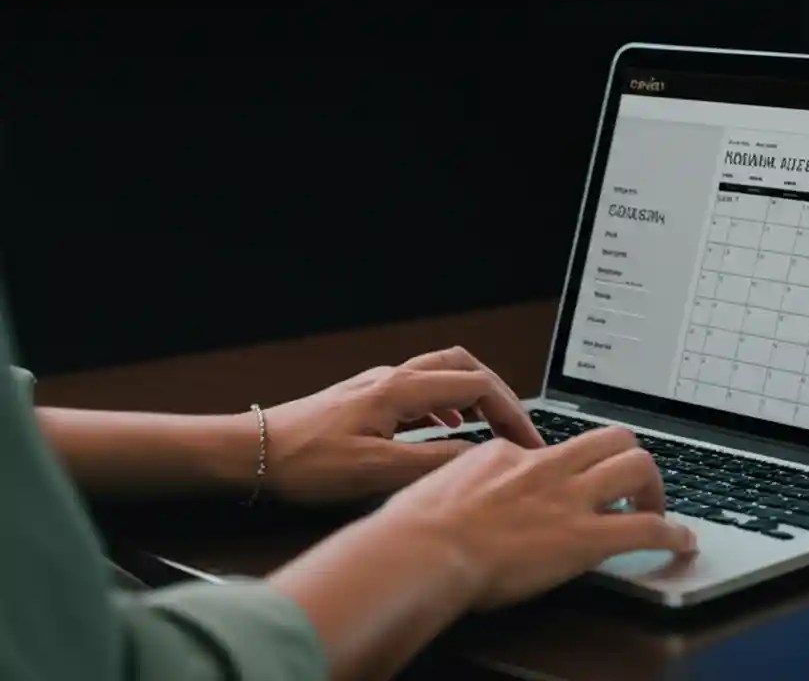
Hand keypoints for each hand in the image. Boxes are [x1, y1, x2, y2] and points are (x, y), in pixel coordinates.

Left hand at [259, 346, 541, 502]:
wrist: (250, 453)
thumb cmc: (304, 462)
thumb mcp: (376, 471)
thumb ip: (434, 462)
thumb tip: (481, 458)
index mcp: (401, 390)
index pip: (478, 385)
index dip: (512, 412)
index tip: (530, 441)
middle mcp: (392, 379)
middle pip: (464, 367)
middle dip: (499, 394)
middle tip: (518, 428)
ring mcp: (377, 386)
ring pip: (441, 374)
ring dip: (473, 395)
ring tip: (492, 428)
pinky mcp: (365, 399)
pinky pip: (420, 389)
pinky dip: (446, 403)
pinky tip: (445, 427)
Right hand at [379, 425, 697, 608]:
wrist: (423, 551)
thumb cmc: (416, 529)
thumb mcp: (438, 486)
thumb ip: (465, 484)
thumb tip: (466, 491)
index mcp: (511, 454)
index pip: (557, 450)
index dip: (571, 471)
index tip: (572, 487)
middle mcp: (548, 467)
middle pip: (612, 438)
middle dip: (630, 460)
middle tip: (633, 488)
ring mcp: (570, 499)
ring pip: (638, 466)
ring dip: (656, 490)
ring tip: (660, 512)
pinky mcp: (586, 537)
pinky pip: (647, 528)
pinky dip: (674, 534)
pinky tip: (683, 543)